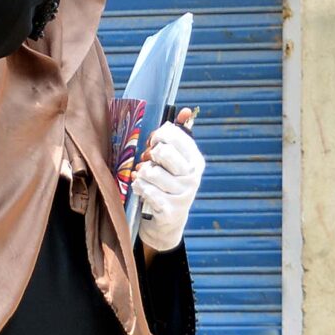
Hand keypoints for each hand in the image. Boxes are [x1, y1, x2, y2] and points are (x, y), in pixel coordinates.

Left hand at [133, 111, 203, 252]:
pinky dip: (139, 188)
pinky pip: (146, 190)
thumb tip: (185, 111)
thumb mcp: (176, 162)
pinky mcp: (170, 210)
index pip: (173, 135)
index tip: (154, 143)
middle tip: (149, 162)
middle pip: (163, 152)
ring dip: (141, 175)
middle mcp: (192, 176)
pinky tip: (141, 189)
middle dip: (150, 155)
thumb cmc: (168, 185)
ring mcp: (183, 194)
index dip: (157, 136)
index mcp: (196, 160)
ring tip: (144, 179)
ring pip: (150, 172)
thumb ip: (177, 136)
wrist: (168, 223)